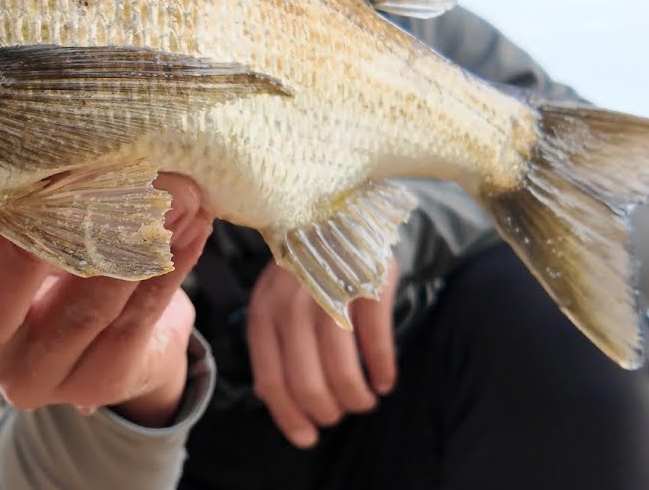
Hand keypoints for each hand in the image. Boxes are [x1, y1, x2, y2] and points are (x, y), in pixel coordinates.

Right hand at [0, 174, 212, 426]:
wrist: (105, 330)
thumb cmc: (42, 249)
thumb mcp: (4, 218)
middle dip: (50, 230)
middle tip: (94, 168)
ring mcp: (37, 375)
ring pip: (83, 307)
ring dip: (136, 242)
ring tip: (175, 183)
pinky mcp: (100, 383)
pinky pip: (139, 323)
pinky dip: (172, 266)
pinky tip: (193, 221)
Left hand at [247, 257, 399, 447]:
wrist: (342, 212)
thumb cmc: (308, 269)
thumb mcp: (278, 300)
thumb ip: (276, 344)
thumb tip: (280, 401)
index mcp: (263, 311)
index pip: (271, 379)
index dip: (290, 416)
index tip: (307, 437)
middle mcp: (290, 303)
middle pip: (306, 381)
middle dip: (326, 410)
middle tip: (340, 414)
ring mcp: (329, 291)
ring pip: (340, 367)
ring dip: (355, 396)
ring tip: (364, 401)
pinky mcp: (367, 282)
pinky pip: (375, 341)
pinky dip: (382, 368)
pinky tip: (385, 381)